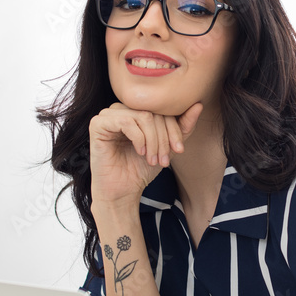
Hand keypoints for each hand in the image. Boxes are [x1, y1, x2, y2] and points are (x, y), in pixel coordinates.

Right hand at [88, 102, 202, 208]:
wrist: (123, 191)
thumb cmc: (141, 168)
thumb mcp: (167, 147)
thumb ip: (182, 127)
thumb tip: (198, 105)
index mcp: (137, 111)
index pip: (162, 109)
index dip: (175, 129)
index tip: (179, 150)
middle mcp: (122, 109)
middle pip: (153, 112)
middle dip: (164, 138)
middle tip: (165, 159)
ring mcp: (108, 115)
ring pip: (142, 116)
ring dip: (153, 140)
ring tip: (153, 159)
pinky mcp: (98, 124)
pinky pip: (125, 121)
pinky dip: (138, 138)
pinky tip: (140, 152)